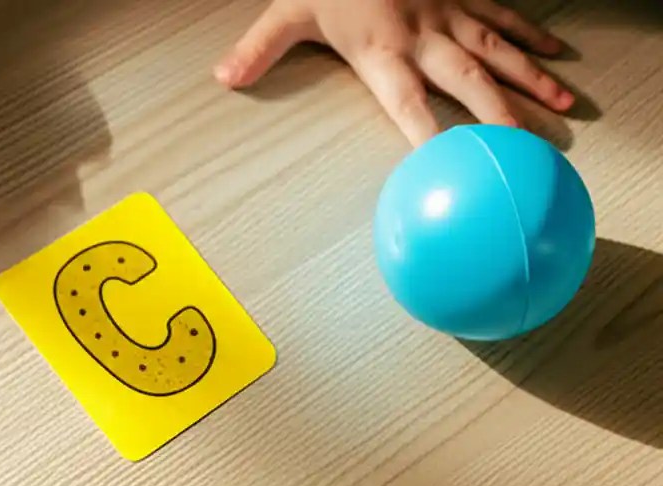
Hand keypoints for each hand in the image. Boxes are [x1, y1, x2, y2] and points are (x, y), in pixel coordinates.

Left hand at [214, 0, 573, 144]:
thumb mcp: (287, 9)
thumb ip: (259, 48)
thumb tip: (225, 78)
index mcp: (380, 49)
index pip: (405, 102)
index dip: (425, 134)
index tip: (446, 168)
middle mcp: (422, 35)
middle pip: (466, 81)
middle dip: (499, 115)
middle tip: (528, 150)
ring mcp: (447, 12)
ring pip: (496, 49)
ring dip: (529, 79)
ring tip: (561, 109)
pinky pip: (501, 16)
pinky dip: (529, 35)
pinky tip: (555, 55)